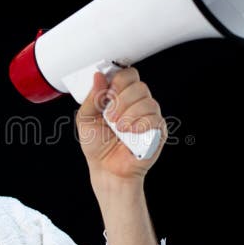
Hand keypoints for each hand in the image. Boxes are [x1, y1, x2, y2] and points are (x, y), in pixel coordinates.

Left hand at [76, 68, 165, 183]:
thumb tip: (99, 76)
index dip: (118, 81)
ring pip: (147, 101)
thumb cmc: (97, 146)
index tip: (107, 95)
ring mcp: (149, 116)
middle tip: (110, 117)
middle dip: (121, 100)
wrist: (107, 169)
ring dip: (129, 114)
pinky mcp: (158, 130)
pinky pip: (155, 118)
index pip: (127, 75)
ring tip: (119, 129)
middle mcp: (137, 104)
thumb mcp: (86, 118)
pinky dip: (140, 125)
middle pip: (139, 85)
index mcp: (120, 97)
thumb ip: (92, 97)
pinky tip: (131, 133)